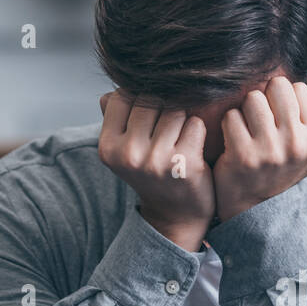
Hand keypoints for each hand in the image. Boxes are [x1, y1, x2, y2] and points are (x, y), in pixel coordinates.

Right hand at [98, 89, 214, 249]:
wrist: (175, 216)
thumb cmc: (151, 173)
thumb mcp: (125, 149)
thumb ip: (116, 118)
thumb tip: (113, 89)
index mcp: (108, 147)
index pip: (122, 96)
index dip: (139, 98)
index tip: (149, 116)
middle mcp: (128, 154)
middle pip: (151, 100)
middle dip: (163, 108)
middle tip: (167, 132)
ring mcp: (156, 160)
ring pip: (176, 110)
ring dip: (183, 119)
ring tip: (178, 140)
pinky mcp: (184, 164)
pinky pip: (196, 124)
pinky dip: (198, 131)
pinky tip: (193, 148)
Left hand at [213, 77, 306, 221]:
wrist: (254, 207)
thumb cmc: (282, 168)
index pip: (301, 89)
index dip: (287, 97)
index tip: (281, 116)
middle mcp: (297, 144)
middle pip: (278, 86)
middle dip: (267, 97)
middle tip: (262, 118)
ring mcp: (270, 150)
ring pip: (253, 98)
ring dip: (246, 110)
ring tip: (249, 130)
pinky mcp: (243, 155)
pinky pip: (231, 116)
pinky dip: (229, 125)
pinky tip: (235, 140)